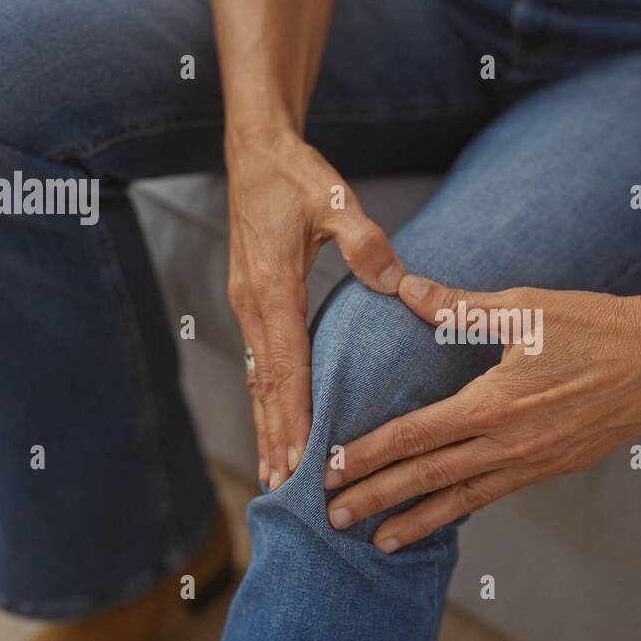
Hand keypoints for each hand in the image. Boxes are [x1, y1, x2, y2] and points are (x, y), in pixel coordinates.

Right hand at [225, 126, 403, 488]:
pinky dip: (266, 402)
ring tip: (275, 476)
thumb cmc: (296, 174)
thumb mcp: (334, 197)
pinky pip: (260, 364)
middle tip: (287, 489)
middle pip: (267, 386)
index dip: (296, 415)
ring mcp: (248, 307)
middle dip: (277, 439)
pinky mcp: (252, 304)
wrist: (256, 151)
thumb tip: (392, 282)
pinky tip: (275, 427)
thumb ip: (364, 241)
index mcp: (273, 288)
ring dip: (267, 429)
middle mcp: (253, 305)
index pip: (287, 365)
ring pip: (259, 381)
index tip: (305, 457)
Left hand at [324, 273, 640, 552]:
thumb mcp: (527, 307)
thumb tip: (405, 289)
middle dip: (376, 500)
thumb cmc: (598, 325)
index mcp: (496, 403)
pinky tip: (443, 515)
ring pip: (462, 499)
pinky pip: (497, 494)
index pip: (415, 436)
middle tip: (331, 520)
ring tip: (379, 543)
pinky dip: (463, 508)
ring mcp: (536, 462)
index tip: (329, 470)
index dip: (367, 455)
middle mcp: (512, 443)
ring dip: (417, 521)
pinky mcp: (557, 466)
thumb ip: (459, 308)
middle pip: (428, 477)